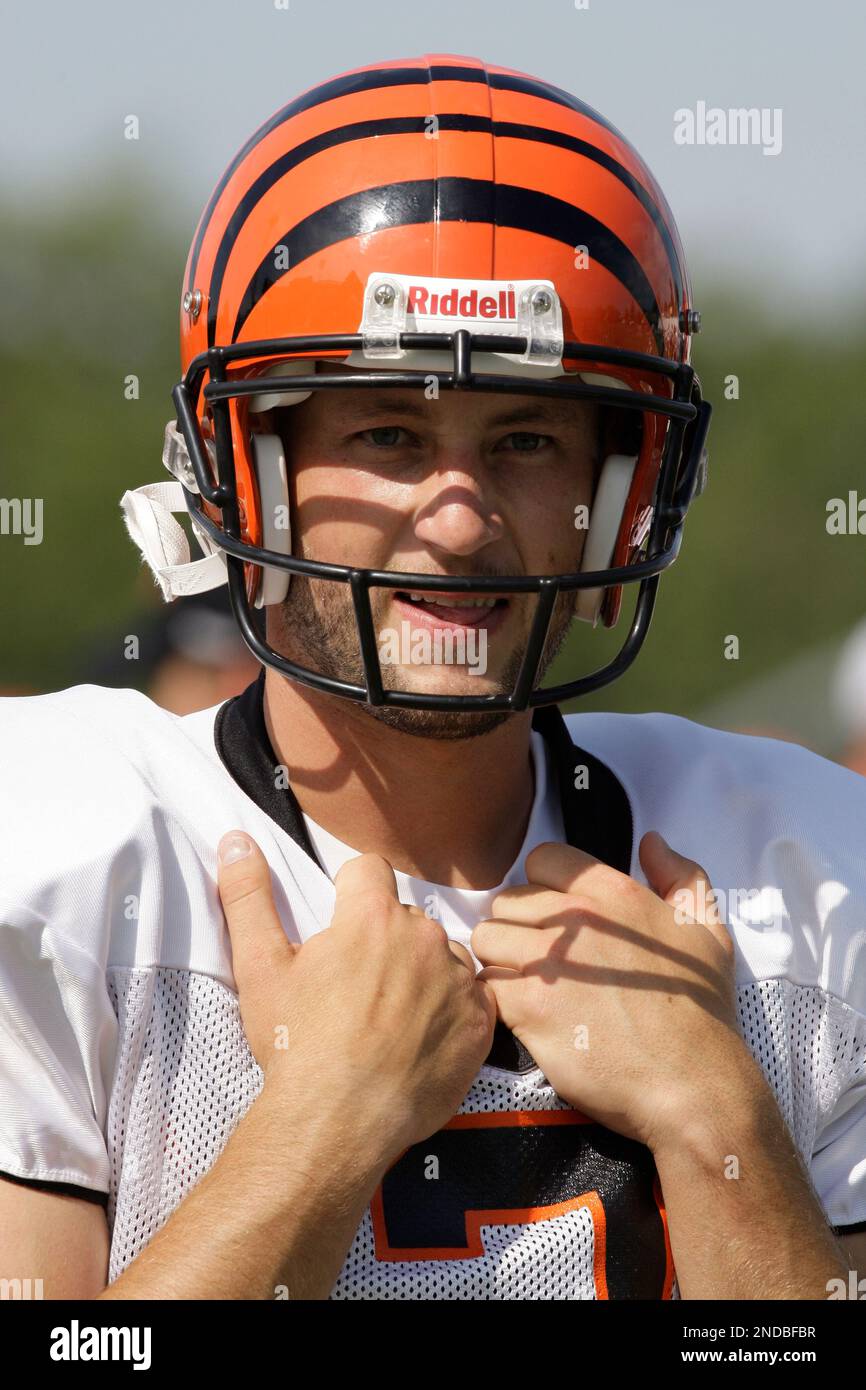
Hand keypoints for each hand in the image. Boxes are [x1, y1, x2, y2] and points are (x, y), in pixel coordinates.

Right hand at [217, 831, 496, 1159]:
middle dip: (384, 942)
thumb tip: (236, 841)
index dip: (350, 894)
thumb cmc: (298, 1046)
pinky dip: (450, 1014)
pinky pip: (471, 999)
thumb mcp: (260, 967)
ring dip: (421, 976)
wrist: (338, 1123)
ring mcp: (458, 980)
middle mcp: (424, 938)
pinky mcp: (480, 1022)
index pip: (369, 870)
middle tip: (356, 989)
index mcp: (372, 916)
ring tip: (388, 1020)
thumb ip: (249, 896)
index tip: (339, 928)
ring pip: (440, 958)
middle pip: (405, 919)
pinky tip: (419, 1040)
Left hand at [471, 831, 746, 1151]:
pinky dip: (495, 999)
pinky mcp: (527, 1008)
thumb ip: (681, 877)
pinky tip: (521, 1014)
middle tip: (540, 960)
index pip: (541, 860)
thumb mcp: (708, 931)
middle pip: (506, 901)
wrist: (691, 1083)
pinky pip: (485, 985)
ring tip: (525, 986)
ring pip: (486, 939)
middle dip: (517, 927)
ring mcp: (546, 963)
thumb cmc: (701, 1012)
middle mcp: (573, 920)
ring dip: (499, 961)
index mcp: (610, 892)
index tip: (556, 920)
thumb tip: (652, 842)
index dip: (544, 888)